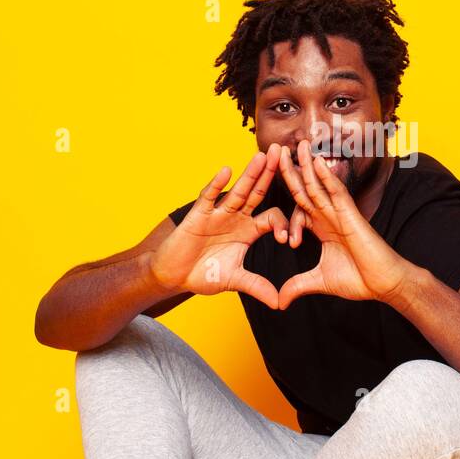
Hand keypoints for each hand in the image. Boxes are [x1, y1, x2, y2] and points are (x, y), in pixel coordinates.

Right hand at [148, 146, 290, 309]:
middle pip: (258, 193)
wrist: (173, 275)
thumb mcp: (235, 280)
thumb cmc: (203, 274)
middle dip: (271, 175)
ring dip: (250, 173)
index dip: (282, 224)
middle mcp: (236, 217)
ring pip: (238, 190)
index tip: (285, 239)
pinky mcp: (198, 214)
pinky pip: (209, 196)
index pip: (272, 217)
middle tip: (286, 156)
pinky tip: (227, 171)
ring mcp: (218, 213)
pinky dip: (217, 184)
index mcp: (248, 231)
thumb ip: (257, 287)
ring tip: (263, 156)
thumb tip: (280, 303)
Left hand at [275, 138, 412, 308]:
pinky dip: (326, 177)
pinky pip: (336, 192)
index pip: (298, 206)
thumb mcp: (319, 281)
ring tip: (296, 145)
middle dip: (291, 170)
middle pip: (305, 188)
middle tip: (277, 150)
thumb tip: (279, 301)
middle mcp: (329, 216)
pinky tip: (316, 161)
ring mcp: (340, 214)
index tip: (268, 183)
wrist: (383, 284)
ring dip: (306, 165)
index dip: (283, 193)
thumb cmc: (359, 280)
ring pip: (319, 185)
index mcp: (321, 228)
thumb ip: (298, 286)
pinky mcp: (351, 215)